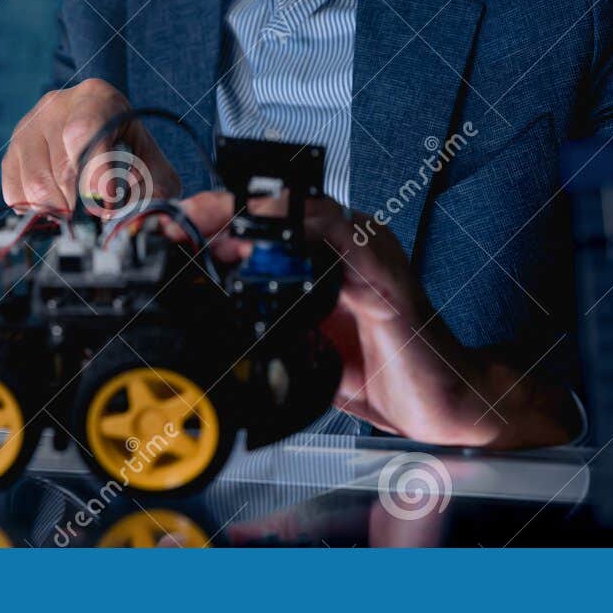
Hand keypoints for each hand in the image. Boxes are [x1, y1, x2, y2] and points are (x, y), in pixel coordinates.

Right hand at [0, 79, 179, 212]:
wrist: (101, 132)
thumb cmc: (130, 151)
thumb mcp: (153, 164)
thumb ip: (153, 190)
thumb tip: (125, 218)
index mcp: (96, 97)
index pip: (85, 131)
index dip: (96, 169)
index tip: (108, 200)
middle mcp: (56, 105)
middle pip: (61, 165)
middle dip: (80, 201)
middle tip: (95, 217)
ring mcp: (29, 126)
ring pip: (35, 182)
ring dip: (59, 209)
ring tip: (76, 214)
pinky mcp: (12, 151)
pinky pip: (14, 190)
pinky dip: (35, 210)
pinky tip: (55, 207)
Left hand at [181, 192, 578, 447]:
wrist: (442, 403)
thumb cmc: (382, 370)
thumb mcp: (304, 345)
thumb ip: (266, 322)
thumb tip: (208, 320)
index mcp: (326, 255)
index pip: (263, 223)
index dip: (214, 221)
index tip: (170, 230)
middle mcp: (347, 244)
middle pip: (275, 209)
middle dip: (219, 213)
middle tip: (176, 225)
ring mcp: (368, 252)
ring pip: (302, 212)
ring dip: (249, 217)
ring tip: (208, 228)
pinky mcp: (384, 273)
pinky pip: (342, 237)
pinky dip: (301, 227)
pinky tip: (267, 230)